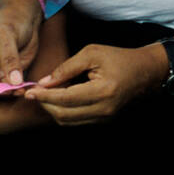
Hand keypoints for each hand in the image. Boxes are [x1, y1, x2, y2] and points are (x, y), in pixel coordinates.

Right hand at [0, 0, 42, 94]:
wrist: (26, 19)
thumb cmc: (9, 22)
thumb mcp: (5, 36)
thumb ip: (9, 58)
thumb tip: (14, 82)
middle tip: (3, 91)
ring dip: (3, 94)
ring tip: (16, 90)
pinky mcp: (6, 76)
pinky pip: (7, 89)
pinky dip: (14, 91)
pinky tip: (22, 89)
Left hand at [24, 43, 168, 125]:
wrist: (144, 71)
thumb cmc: (119, 58)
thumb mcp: (92, 53)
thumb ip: (67, 68)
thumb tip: (45, 82)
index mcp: (103, 91)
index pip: (65, 98)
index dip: (44, 96)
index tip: (29, 90)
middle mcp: (104, 109)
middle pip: (63, 115)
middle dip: (45, 104)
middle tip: (33, 92)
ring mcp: (104, 117)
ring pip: (68, 121)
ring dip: (52, 109)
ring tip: (44, 95)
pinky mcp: (103, 119)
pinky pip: (76, 121)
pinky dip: (63, 112)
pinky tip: (58, 99)